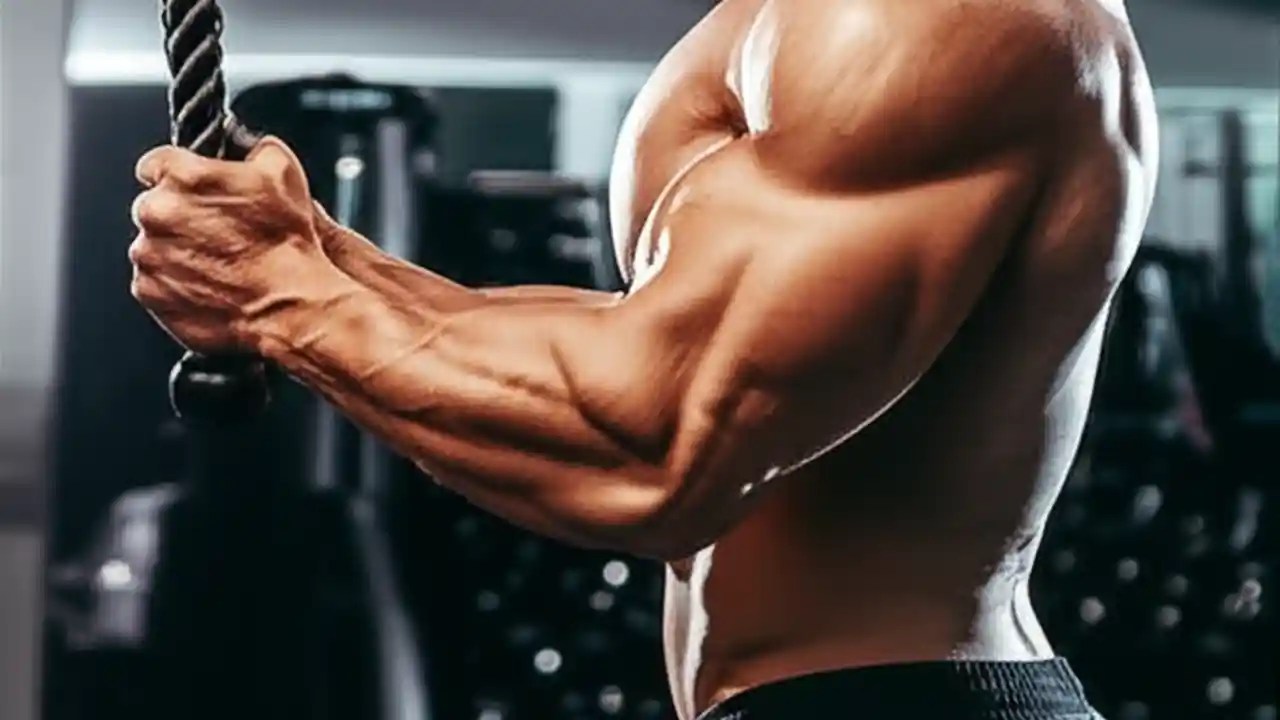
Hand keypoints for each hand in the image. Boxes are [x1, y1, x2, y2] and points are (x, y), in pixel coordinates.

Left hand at [129, 136, 334, 354]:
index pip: (154, 164)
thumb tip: (245, 143)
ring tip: (219, 263)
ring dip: (177, 250)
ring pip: (152, 245)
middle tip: (218, 233)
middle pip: (153, 206)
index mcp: (181, 177)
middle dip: (179, 216)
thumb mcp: (284, 173)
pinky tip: (210, 284)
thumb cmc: (286, 242)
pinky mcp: (149, 291)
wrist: (287, 305)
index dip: (176, 176)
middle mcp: (155, 212)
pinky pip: (154, 281)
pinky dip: (176, 282)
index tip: (191, 190)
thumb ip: (254, 146)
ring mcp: (148, 255)